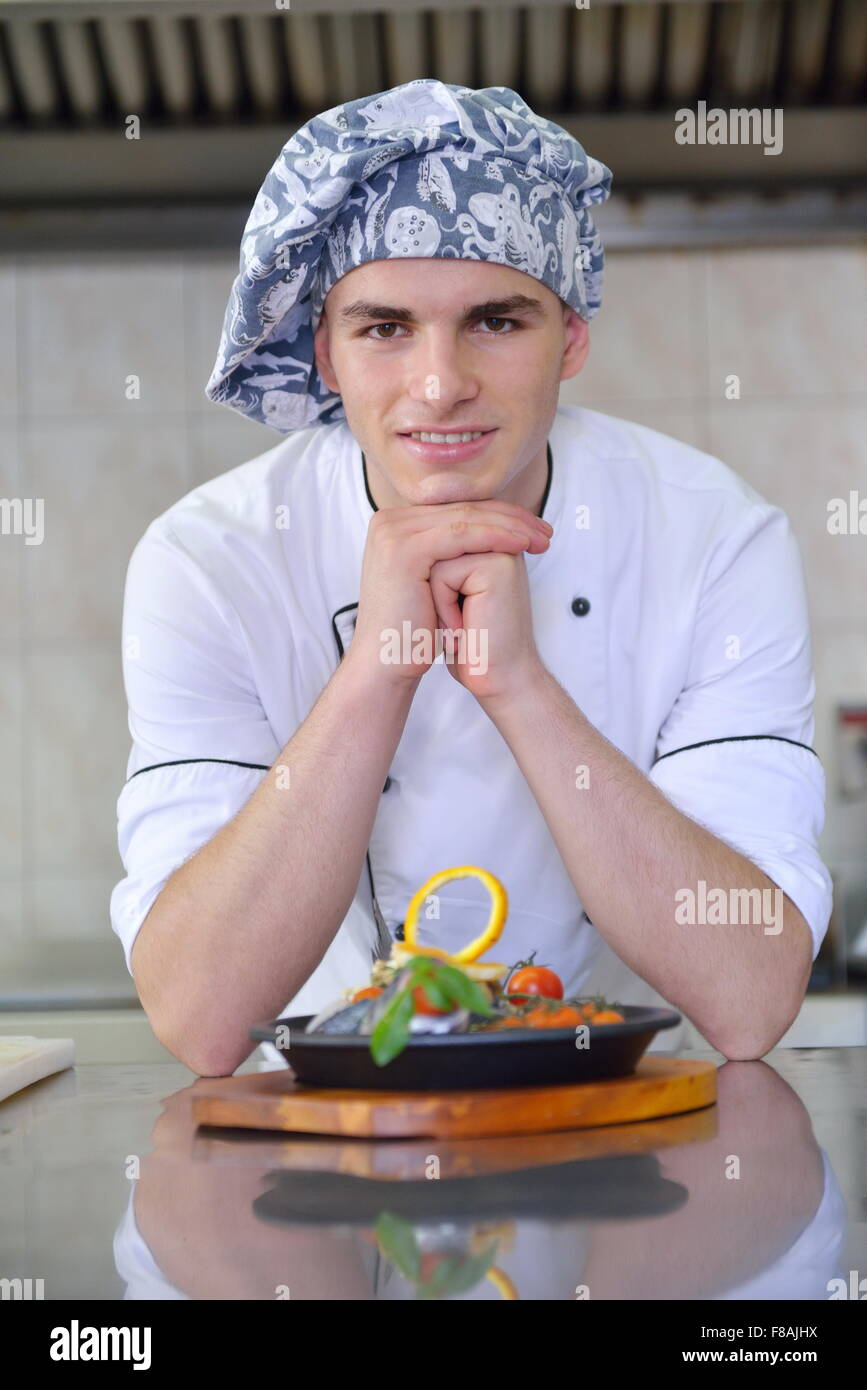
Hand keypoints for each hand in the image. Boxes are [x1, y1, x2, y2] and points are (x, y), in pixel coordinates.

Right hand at [348, 499, 551, 689]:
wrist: (387, 664)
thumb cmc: (415, 632)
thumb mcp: (434, 582)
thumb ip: (452, 552)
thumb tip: (491, 531)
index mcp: (394, 525)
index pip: (456, 509)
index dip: (499, 515)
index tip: (533, 528)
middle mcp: (388, 522)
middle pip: (462, 510)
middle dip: (509, 518)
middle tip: (544, 530)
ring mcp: (393, 533)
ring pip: (464, 520)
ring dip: (509, 527)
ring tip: (541, 538)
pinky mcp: (404, 550)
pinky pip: (461, 536)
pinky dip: (495, 537)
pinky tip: (520, 545)